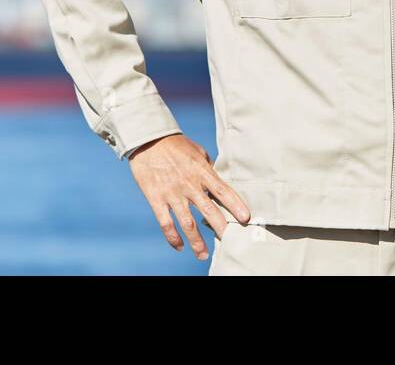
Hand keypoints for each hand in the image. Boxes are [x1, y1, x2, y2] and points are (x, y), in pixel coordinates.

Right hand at [127, 133, 250, 258]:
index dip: (235, 204)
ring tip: (203, 255)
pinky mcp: (156, 198)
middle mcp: (189, 184)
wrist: (148, 139)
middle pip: (208, 210)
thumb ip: (208, 168)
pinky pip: (165, 222)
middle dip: (220, 227)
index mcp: (201, 171)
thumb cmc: (176, 144)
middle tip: (230, 241)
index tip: (246, 217)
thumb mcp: (197, 151)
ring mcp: (172, 193)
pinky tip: (179, 246)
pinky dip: (172, 237)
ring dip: (196, 241)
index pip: (223, 190)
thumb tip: (220, 178)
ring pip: (187, 222)